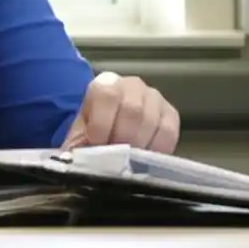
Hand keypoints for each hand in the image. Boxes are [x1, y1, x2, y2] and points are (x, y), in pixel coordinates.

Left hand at [62, 72, 179, 153]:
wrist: (111, 132)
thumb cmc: (94, 134)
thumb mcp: (80, 138)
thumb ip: (78, 147)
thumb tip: (77, 162)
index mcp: (105, 84)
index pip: (107, 96)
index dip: (102, 124)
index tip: (98, 144)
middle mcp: (132, 85)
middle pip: (132, 110)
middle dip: (123, 139)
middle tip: (116, 158)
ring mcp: (155, 98)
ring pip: (152, 122)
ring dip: (139, 146)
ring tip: (129, 161)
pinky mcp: (171, 114)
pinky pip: (169, 132)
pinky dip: (158, 149)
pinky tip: (146, 159)